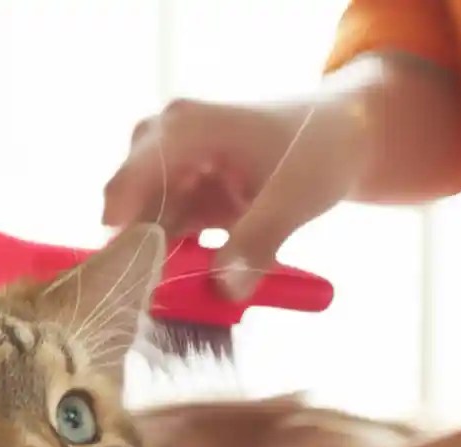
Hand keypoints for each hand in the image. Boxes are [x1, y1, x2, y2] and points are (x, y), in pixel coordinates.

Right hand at [101, 97, 367, 299]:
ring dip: (163, 268)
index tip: (137, 289)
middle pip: (128, 214)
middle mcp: (159, 147)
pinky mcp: (178, 197)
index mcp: (181, 131)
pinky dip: (178, 265)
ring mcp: (166, 173)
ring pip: (143, 233)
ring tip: (190, 298)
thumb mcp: (296, 195)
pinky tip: (199, 283)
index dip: (121, 240)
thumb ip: (259, 241)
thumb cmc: (319, 149)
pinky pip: (163, 239)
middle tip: (171, 303)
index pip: (125, 188)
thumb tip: (225, 290)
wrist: (339, 135)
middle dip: (144, 261)